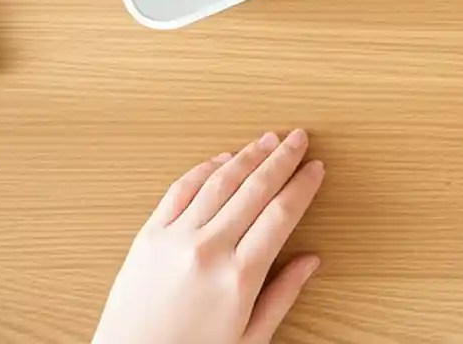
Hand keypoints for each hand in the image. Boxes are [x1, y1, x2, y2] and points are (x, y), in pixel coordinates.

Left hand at [93, 130, 324, 343]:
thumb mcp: (249, 339)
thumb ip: (282, 295)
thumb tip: (310, 261)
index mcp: (238, 278)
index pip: (281, 215)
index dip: (301, 186)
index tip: (315, 168)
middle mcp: (206, 251)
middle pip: (254, 189)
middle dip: (281, 159)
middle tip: (299, 138)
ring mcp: (174, 239)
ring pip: (219, 181)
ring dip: (247, 155)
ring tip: (267, 140)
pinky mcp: (147, 236)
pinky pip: (180, 190)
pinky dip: (204, 169)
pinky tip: (223, 159)